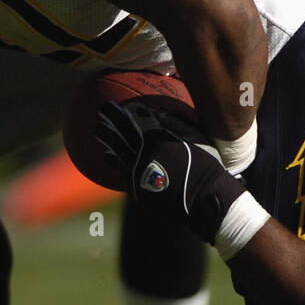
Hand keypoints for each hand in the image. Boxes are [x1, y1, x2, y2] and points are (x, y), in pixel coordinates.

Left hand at [93, 101, 245, 242]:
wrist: (205, 198)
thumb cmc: (207, 165)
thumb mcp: (197, 138)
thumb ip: (177, 123)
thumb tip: (157, 115)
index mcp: (158, 139)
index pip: (139, 119)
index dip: (130, 111)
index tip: (125, 105)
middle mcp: (144, 154)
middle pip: (122, 132)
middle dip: (110, 118)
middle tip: (102, 109)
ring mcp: (139, 172)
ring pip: (117, 151)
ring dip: (106, 138)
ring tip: (98, 130)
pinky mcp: (138, 188)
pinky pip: (122, 171)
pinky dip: (114, 160)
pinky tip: (108, 155)